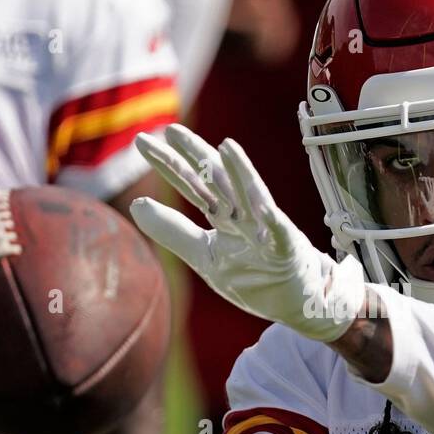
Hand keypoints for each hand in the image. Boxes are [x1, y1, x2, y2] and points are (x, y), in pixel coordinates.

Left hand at [131, 124, 366, 342]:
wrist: (298, 303)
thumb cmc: (254, 277)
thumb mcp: (205, 256)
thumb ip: (173, 232)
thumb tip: (135, 204)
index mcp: (223, 216)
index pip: (192, 185)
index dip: (168, 164)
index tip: (143, 142)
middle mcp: (243, 216)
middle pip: (217, 181)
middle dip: (195, 155)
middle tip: (171, 130)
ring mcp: (266, 230)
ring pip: (251, 197)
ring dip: (240, 173)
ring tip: (226, 147)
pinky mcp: (286, 249)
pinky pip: (278, 233)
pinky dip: (272, 221)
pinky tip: (263, 206)